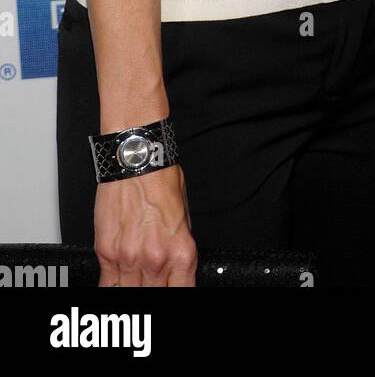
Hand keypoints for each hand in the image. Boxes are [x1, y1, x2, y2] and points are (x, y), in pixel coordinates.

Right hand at [94, 164, 197, 286]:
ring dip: (133, 290)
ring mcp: (129, 259)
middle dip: (154, 291)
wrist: (137, 162)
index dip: (177, 292)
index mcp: (181, 251)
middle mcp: (155, 259)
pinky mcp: (106, 253)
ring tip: (136, 283)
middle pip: (154, 296)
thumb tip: (176, 265)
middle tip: (152, 283)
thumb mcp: (185, 215)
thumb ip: (179, 245)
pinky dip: (112, 287)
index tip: (173, 289)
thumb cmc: (161, 180)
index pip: (182, 292)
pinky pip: (107, 285)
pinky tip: (118, 284)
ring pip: (129, 294)